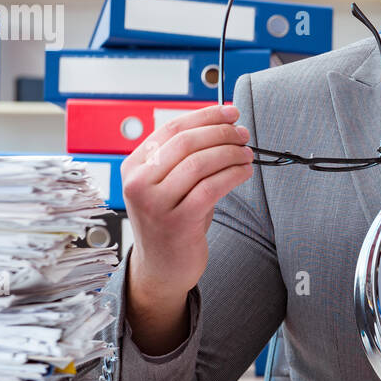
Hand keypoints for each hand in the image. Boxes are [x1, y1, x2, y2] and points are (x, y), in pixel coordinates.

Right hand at [120, 103, 254, 299]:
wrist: (162, 268)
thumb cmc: (170, 222)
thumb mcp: (167, 184)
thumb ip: (183, 156)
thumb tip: (223, 124)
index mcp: (134, 166)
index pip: (172, 128)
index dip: (206, 116)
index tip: (230, 112)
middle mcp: (139, 183)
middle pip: (187, 142)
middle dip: (221, 133)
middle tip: (242, 133)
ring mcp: (156, 203)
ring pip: (200, 163)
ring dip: (230, 153)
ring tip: (246, 153)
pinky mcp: (177, 222)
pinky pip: (211, 188)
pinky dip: (233, 175)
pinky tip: (244, 172)